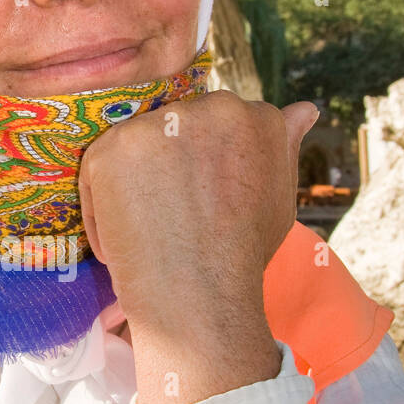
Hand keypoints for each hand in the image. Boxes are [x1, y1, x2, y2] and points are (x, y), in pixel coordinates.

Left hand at [78, 90, 318, 347]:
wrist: (199, 296)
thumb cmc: (242, 257)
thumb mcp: (279, 197)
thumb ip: (282, 146)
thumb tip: (304, 108)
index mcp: (256, 115)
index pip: (216, 121)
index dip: (202, 164)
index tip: (200, 201)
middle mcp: (212, 107)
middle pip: (177, 125)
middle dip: (169, 165)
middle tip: (172, 216)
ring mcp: (161, 123)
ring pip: (138, 143)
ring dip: (135, 181)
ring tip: (152, 229)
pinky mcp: (115, 145)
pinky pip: (100, 167)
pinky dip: (104, 204)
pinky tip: (127, 236)